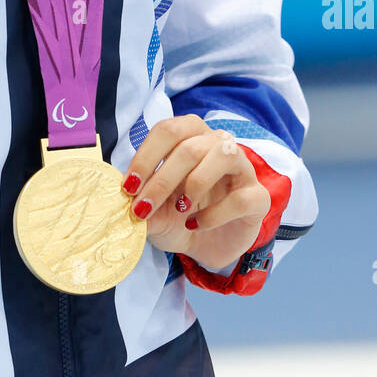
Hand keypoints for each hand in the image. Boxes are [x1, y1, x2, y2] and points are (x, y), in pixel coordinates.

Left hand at [120, 114, 270, 271]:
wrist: (207, 245)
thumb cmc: (178, 216)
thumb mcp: (154, 210)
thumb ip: (140, 201)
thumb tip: (118, 200)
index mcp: (190, 135)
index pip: (167, 130)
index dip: (145, 156)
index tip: (128, 186)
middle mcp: (218, 143)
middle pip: (191, 146)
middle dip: (161, 179)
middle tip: (142, 208)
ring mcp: (242, 167)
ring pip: (223, 154)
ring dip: (195, 182)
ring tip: (180, 208)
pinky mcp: (258, 196)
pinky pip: (241, 197)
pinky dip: (214, 213)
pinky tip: (196, 225)